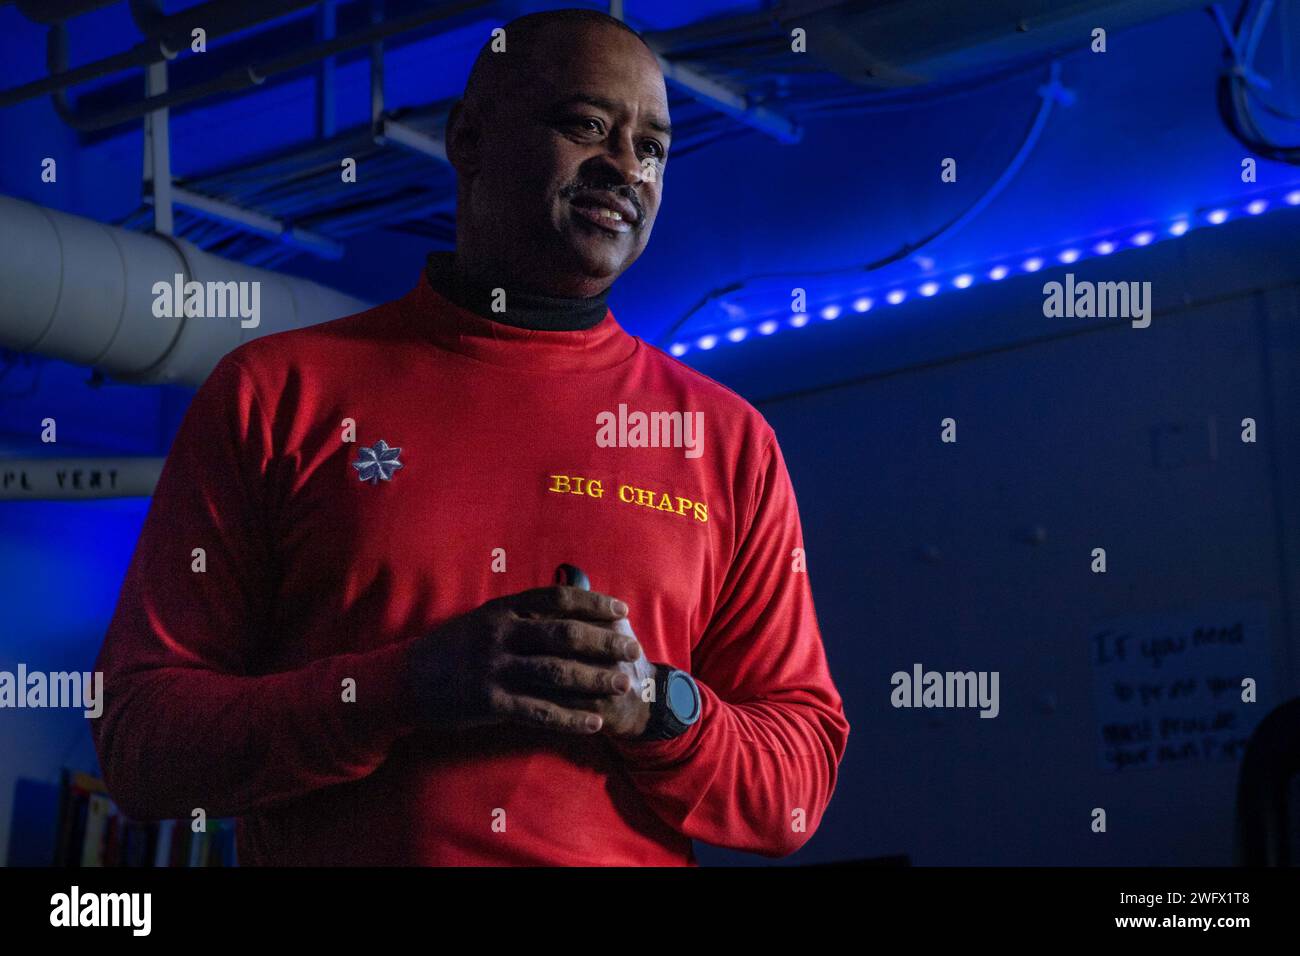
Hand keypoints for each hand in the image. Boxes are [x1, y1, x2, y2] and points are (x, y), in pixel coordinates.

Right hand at [399, 585, 642, 734]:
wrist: (403, 681)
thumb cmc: (450, 649)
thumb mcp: (482, 621)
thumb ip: (520, 614)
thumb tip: (566, 606)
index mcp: (501, 609)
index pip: (558, 598)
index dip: (593, 603)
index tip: (621, 612)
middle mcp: (500, 634)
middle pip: (565, 634)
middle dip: (604, 642)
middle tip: (633, 650)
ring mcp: (494, 668)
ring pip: (557, 673)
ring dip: (595, 679)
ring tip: (623, 684)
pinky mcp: (489, 702)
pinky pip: (539, 711)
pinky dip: (570, 718)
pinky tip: (594, 723)